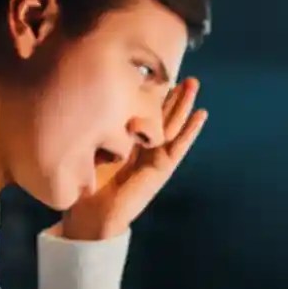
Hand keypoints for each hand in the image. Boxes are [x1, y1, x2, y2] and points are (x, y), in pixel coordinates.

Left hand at [62, 78, 207, 240]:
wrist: (93, 214)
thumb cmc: (86, 183)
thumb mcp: (90, 147)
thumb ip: (97, 128)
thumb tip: (92, 99)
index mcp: (129, 142)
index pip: (144, 113)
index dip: (152, 94)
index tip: (157, 74)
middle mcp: (145, 148)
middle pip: (163, 115)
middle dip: (173, 95)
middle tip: (185, 75)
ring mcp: (156, 158)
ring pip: (174, 125)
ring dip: (184, 105)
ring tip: (194, 84)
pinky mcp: (161, 169)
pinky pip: (178, 146)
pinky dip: (190, 131)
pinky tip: (201, 115)